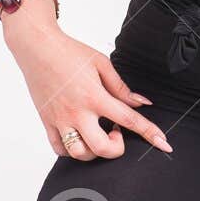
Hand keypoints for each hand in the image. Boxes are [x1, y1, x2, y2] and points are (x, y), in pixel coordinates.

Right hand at [2, 0, 171, 158]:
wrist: (35, 46)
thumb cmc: (69, 52)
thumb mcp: (101, 64)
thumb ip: (122, 88)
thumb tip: (141, 104)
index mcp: (94, 96)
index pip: (129, 120)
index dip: (150, 133)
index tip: (164, 144)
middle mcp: (77, 112)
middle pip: (102, 148)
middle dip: (117, 148)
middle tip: (116, 132)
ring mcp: (60, 119)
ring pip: (80, 154)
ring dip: (94, 151)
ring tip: (97, 134)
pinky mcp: (46, 121)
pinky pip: (59, 149)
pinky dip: (72, 151)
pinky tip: (80, 137)